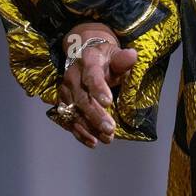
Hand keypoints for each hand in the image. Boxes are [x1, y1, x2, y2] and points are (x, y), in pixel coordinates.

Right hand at [55, 31, 137, 148]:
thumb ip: (123, 59)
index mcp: (87, 61)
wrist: (84, 54)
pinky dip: (79, 132)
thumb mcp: (115, 54)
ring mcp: (66, 90)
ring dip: (89, 127)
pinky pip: (68, 119)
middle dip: (95, 115)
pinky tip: (92, 141)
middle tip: (110, 129)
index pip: (91, 76)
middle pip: (82, 98)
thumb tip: (132, 55)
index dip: (98, 89)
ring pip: (74, 112)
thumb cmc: (105, 57)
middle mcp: (72, 76)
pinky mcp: (63, 102)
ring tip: (105, 138)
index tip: (109, 102)